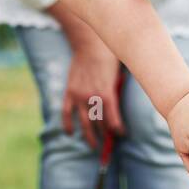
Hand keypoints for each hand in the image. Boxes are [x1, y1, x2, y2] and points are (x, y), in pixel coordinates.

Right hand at [61, 34, 125, 149]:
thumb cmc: (109, 56)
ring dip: (89, 136)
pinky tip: (69, 133)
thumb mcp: (119, 74)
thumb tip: (118, 108)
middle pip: (99, 123)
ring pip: (84, 122)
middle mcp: (92, 98)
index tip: (120, 134)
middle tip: (108, 145)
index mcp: (107, 94)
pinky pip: (67, 112)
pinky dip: (67, 124)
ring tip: (94, 146)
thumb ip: (117, 91)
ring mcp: (79, 96)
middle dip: (105, 136)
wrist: (89, 43)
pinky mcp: (70, 92)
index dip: (118, 130)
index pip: (113, 120)